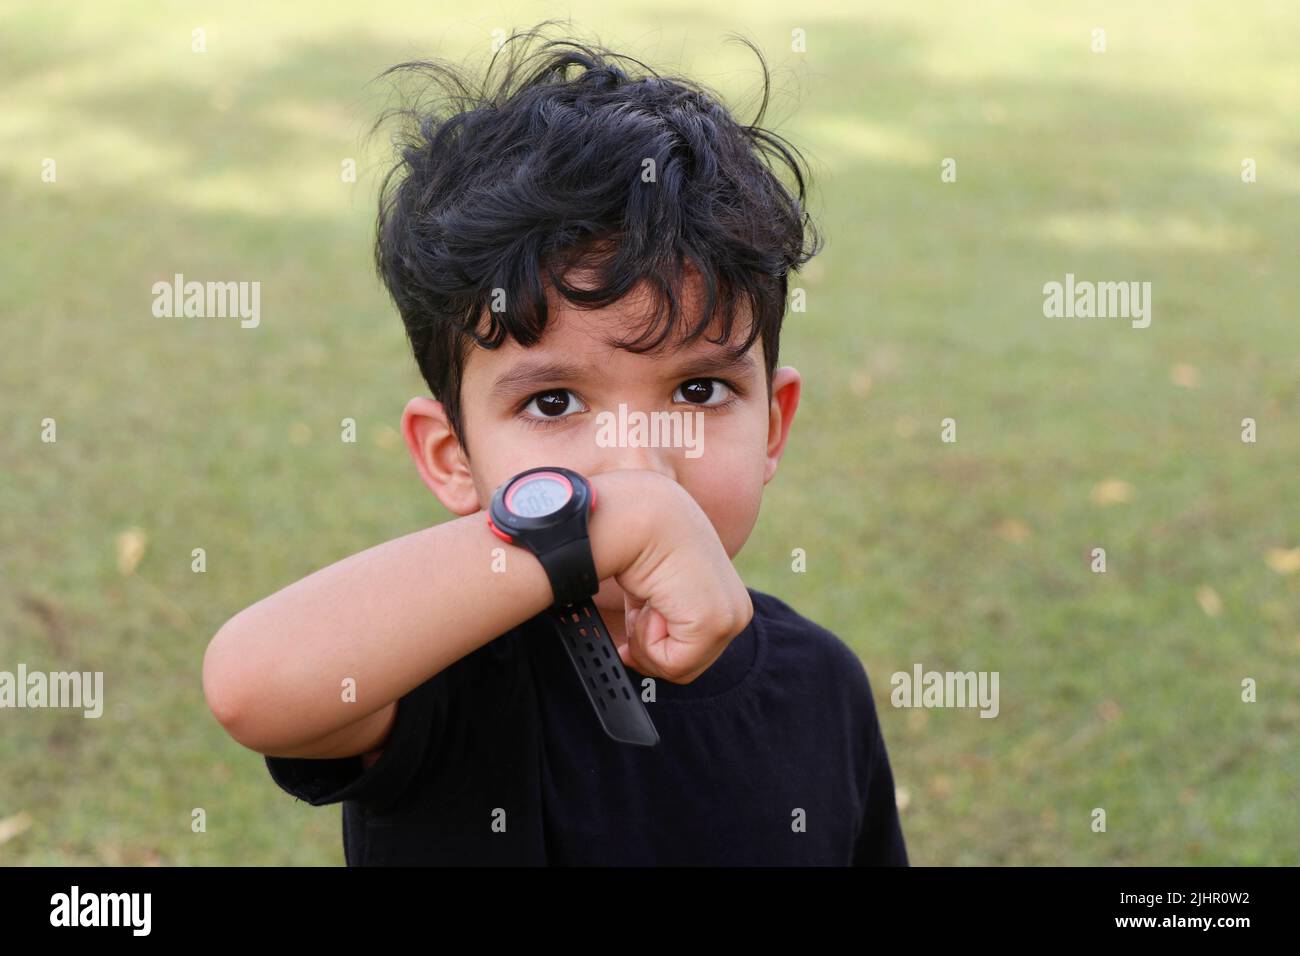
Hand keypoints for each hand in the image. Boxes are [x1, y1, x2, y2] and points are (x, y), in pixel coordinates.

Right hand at [600, 471, 753, 683]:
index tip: (639, 616)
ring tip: (648, 597)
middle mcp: (736, 610)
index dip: (657, 644)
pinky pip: (669, 663)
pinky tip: (650, 600)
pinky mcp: (714, 624)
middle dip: (651, 644)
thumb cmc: (641, 542)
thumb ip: (660, 618)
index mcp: (727, 600)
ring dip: (646, 639)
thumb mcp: (657, 587)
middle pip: (686, 665)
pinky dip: (646, 638)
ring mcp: (730, 619)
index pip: (692, 651)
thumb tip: (635, 653)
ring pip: (676, 667)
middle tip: (643, 602)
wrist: (640, 515)